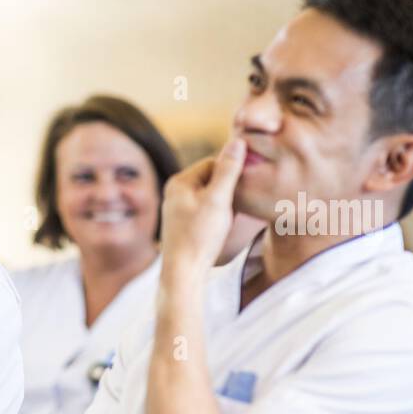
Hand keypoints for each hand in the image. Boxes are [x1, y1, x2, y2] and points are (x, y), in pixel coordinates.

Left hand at [160, 138, 246, 276]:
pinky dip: (217, 218)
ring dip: (224, 207)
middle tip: (231, 211)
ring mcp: (177, 209)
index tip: (238, 193)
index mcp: (179, 182)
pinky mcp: (182, 224)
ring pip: (211, 197)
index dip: (231, 176)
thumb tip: (238, 140)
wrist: (183, 273)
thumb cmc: (200, 236)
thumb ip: (229, 170)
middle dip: (227, 193)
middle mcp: (174, 193)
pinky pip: (206, 212)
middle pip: (212, 180)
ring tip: (224, 224)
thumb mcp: (219, 200)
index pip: (214, 163)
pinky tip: (218, 232)